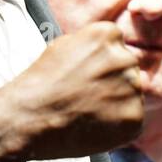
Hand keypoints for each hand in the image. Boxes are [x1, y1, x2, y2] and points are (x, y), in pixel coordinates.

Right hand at [0, 21, 143, 161]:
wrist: (27, 117)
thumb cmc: (40, 82)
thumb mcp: (64, 45)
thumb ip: (92, 46)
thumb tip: (110, 51)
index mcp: (109, 34)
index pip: (118, 47)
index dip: (102, 64)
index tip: (87, 75)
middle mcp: (125, 58)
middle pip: (128, 70)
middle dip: (112, 82)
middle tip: (87, 96)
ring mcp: (132, 89)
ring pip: (131, 95)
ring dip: (116, 104)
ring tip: (87, 112)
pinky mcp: (134, 118)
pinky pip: (132, 121)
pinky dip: (117, 127)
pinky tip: (93, 126)